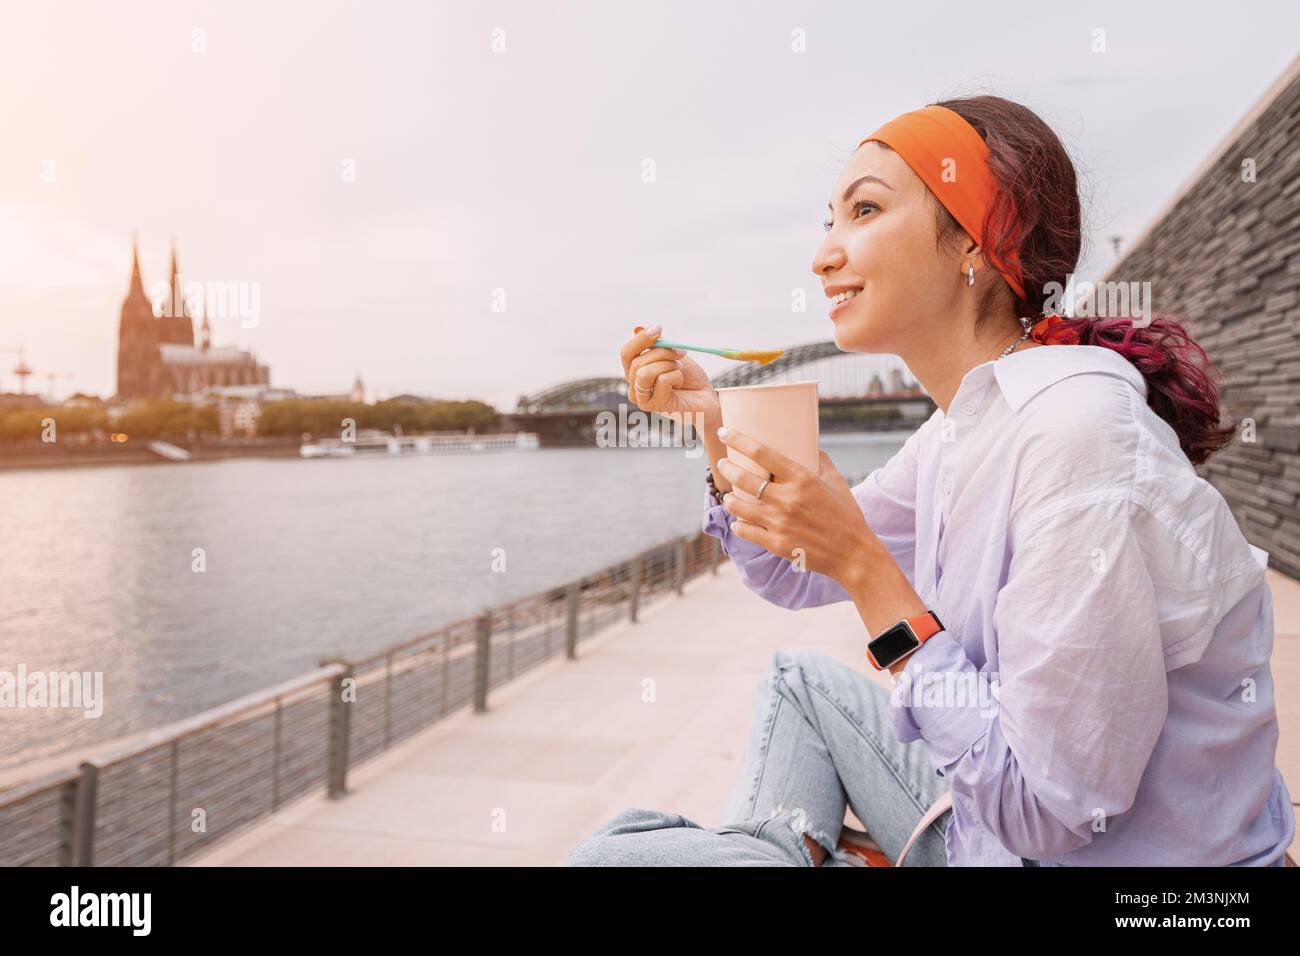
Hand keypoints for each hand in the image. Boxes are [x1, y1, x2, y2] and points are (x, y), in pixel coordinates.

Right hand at [619, 326, 719, 424]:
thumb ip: (655, 344)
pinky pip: (661, 381)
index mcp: (635, 372)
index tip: (659, 328)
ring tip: (680, 367)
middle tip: (681, 352)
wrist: (706, 397)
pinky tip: (681, 382)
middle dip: (661, 352)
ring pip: (644, 373)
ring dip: (667, 364)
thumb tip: (637, 328)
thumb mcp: (672, 354)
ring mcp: (642, 398)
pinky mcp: (654, 406)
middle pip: (637, 362)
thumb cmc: (688, 377)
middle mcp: (634, 386)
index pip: (626, 353)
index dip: (640, 339)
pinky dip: (676, 376)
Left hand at [713, 425, 882, 584]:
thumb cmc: (846, 514)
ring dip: (729, 499)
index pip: (762, 453)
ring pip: (739, 506)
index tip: (725, 433)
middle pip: (744, 478)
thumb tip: (808, 444)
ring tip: (729, 495)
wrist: (853, 553)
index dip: (738, 440)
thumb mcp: (836, 481)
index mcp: (802, 479)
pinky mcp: (776, 544)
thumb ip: (820, 460)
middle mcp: (788, 499)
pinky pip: (746, 531)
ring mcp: (780, 523)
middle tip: (723, 464)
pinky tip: (738, 521)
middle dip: (727, 468)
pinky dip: (738, 525)